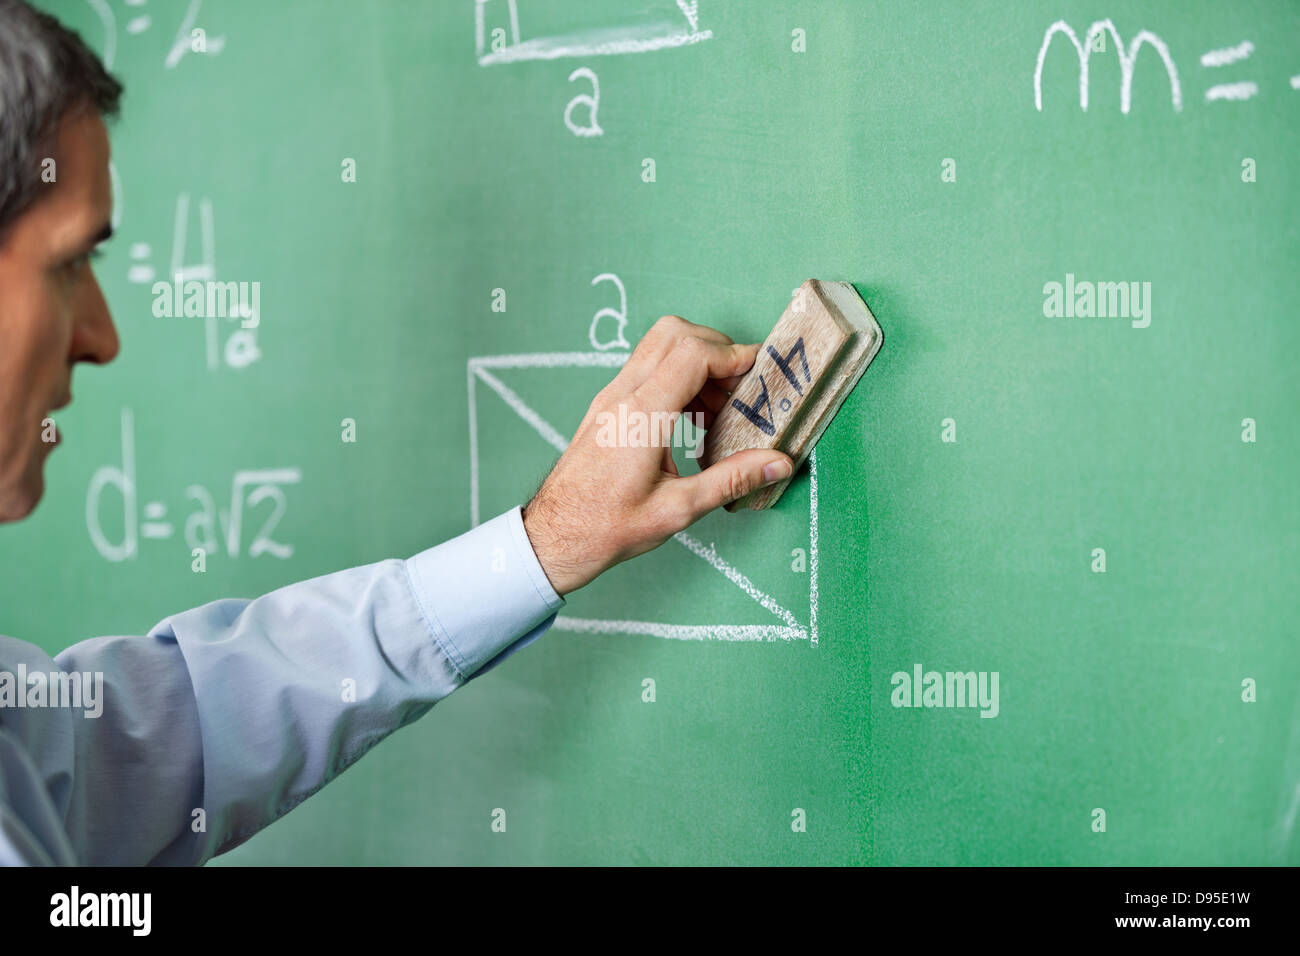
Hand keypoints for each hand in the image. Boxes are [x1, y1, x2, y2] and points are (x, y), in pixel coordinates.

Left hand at [522, 315, 792, 595]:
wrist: (553, 537)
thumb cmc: (607, 527)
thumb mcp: (678, 509)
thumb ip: (731, 480)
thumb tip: (777, 463)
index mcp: (642, 416)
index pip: (692, 354)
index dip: (732, 355)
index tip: (759, 372)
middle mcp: (623, 396)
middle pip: (674, 334)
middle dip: (717, 349)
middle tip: (741, 387)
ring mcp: (611, 397)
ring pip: (658, 346)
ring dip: (697, 363)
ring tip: (720, 409)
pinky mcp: (607, 406)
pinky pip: (646, 369)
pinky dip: (677, 377)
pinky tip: (694, 418)